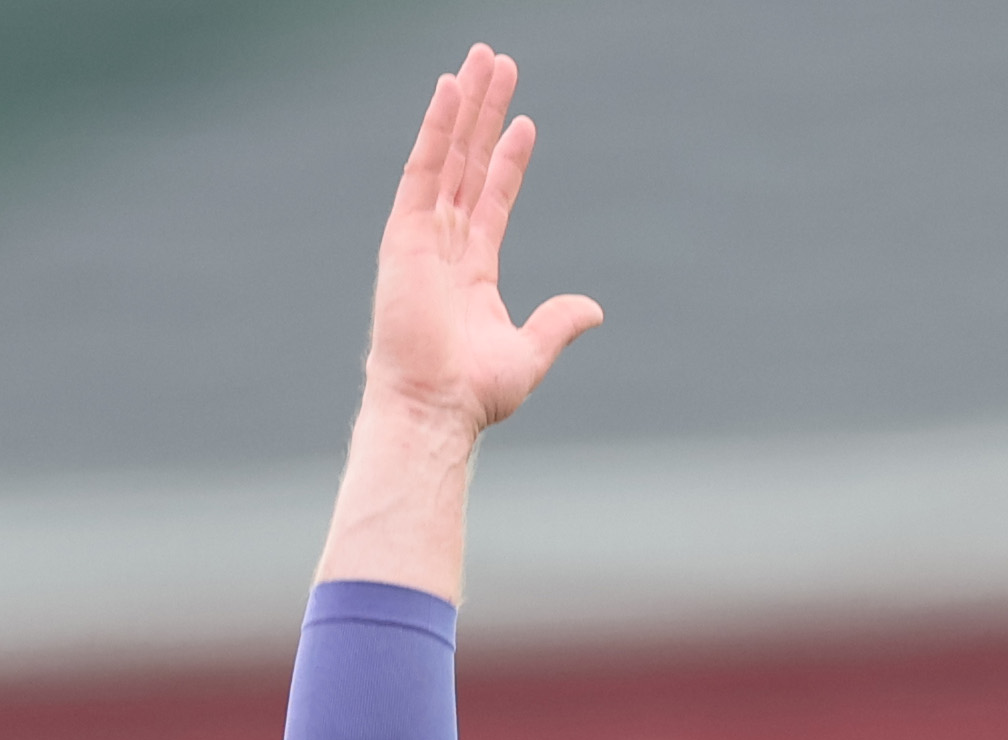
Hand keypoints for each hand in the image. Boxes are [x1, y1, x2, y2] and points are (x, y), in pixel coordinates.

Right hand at [363, 44, 600, 437]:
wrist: (436, 404)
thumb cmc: (473, 391)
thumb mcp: (530, 353)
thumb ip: (558, 324)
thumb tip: (594, 309)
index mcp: (473, 268)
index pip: (494, 197)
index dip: (509, 158)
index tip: (524, 122)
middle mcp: (446, 242)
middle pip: (469, 161)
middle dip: (485, 113)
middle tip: (498, 64)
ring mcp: (423, 232)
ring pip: (448, 152)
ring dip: (465, 105)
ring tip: (481, 59)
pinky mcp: (404, 232)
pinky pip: (423, 167)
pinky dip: (436, 127)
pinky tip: (450, 90)